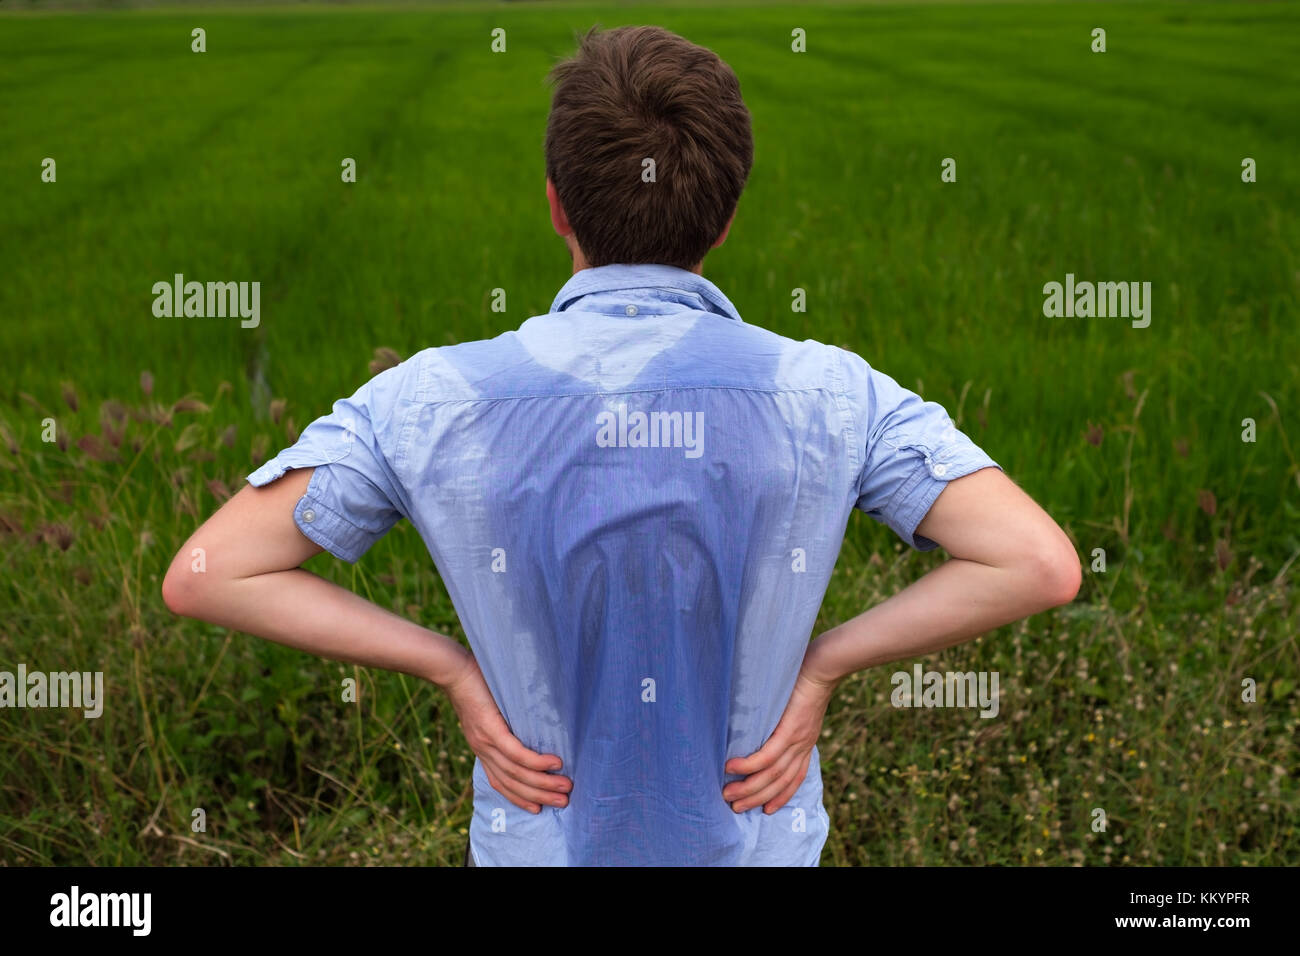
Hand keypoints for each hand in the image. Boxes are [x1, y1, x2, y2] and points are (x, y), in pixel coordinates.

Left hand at [442, 654, 571, 813]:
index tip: (539, 808)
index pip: (501, 783)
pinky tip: (554, 764)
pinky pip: (516, 752)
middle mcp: (483, 751)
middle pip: (512, 783)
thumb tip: (529, 727)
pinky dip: (536, 762)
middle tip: (564, 801)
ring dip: (543, 783)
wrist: (452, 670)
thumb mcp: (487, 711)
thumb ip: (502, 724)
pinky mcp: (491, 729)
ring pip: (517, 772)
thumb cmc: (474, 684)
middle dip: (540, 795)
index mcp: (482, 749)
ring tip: (565, 786)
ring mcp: (486, 742)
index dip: (520, 798)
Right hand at [722, 667, 835, 813]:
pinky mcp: (788, 729)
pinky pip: (767, 755)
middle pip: (779, 782)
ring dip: (748, 787)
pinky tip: (732, 768)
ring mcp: (796, 739)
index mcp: (806, 742)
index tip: (766, 809)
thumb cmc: (807, 679)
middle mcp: (802, 746)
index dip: (781, 796)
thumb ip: (786, 718)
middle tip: (735, 807)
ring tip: (728, 794)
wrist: (823, 667)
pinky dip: (749, 765)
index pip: (795, 778)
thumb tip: (765, 721)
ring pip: (771, 774)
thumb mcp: (799, 706)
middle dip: (756, 798)